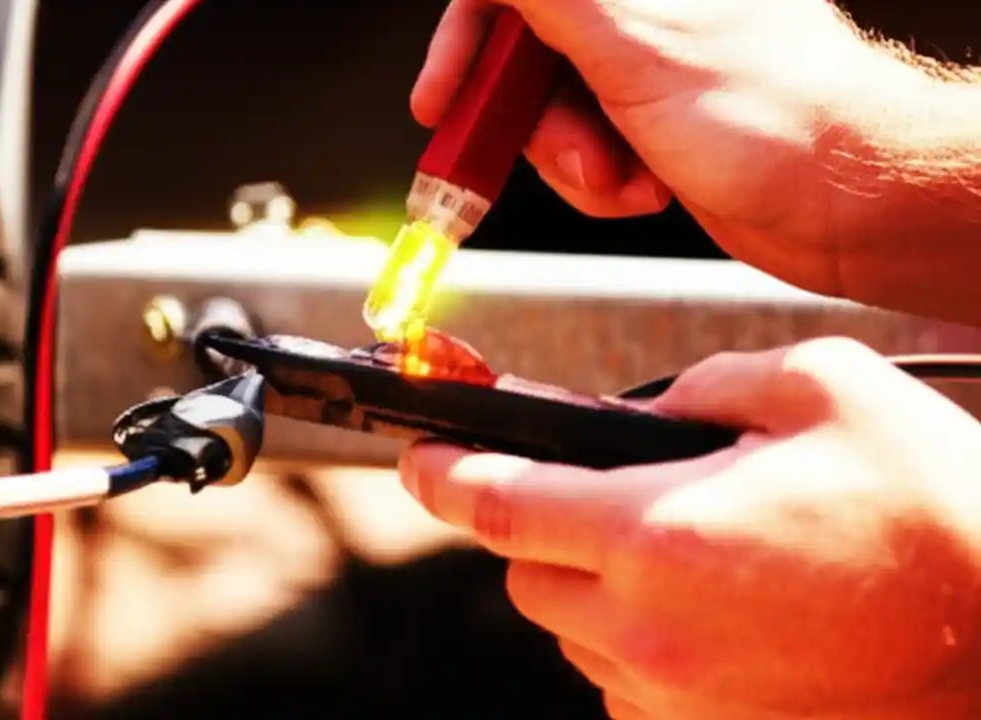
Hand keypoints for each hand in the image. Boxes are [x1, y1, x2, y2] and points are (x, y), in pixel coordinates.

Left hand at [399, 338, 980, 718]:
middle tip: (613, 496)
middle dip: (548, 525)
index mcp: (661, 534)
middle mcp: (652, 631)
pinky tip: (716, 614)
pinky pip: (627, 685)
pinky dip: (642, 642)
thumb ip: (705, 387)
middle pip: (527, 572)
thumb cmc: (936, 513)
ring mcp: (677, 703)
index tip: (417, 460)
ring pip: (574, 631)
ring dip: (598, 585)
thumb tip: (649, 414)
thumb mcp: (823, 390)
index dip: (443, 476)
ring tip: (690, 554)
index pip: (501, 503)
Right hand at [414, 0, 980, 323]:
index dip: (466, 40)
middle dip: (535, 125)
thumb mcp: (634, 44)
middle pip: (525, 57)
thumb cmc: (776, 122)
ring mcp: (648, 67)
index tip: (443, 98)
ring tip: (624, 179)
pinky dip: (604, 183)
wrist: (848, 206)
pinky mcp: (656, 122)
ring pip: (553, 114)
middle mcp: (642, 11)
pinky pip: (588, 151)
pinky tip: (648, 190)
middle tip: (560, 157)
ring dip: (574, 164)